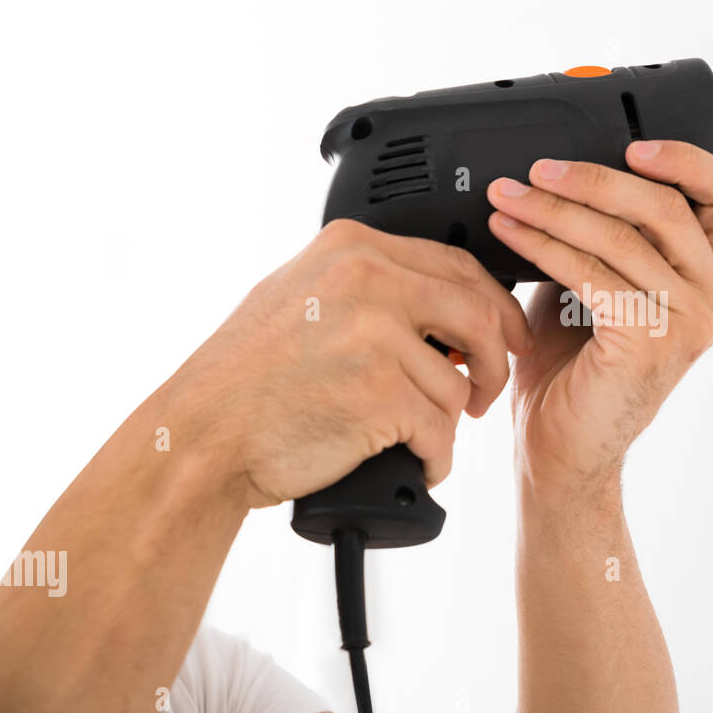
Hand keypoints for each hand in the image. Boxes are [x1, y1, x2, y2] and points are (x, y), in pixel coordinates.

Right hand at [165, 218, 531, 508]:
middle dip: (495, 362)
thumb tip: (444, 303)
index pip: (458, 266)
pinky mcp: (381, 393)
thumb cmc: (247, 377)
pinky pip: (440, 430)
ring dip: (447, 422)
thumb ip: (370, 286)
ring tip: (415, 438)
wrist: (203, 434)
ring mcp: (374, 335)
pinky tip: (416, 463)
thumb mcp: (302, 295)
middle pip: (478, 316)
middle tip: (486, 392)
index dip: (495, 308)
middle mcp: (367, 280)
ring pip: (456, 383)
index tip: (508, 337)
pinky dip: (435, 456)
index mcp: (353, 248)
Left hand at [486, 140, 712, 496]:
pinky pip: (594, 273)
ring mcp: (690, 323)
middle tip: (537, 170)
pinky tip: (512, 235)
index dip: (686, 158)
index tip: (632, 142)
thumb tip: (566, 170)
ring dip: (554, 210)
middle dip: (593, 178)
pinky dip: (545, 246)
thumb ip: (603, 233)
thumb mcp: (595, 282)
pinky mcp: (652, 342)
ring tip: (508, 198)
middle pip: (666, 205)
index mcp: (710, 279)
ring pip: (624, 236)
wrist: (560, 449)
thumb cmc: (574, 371)